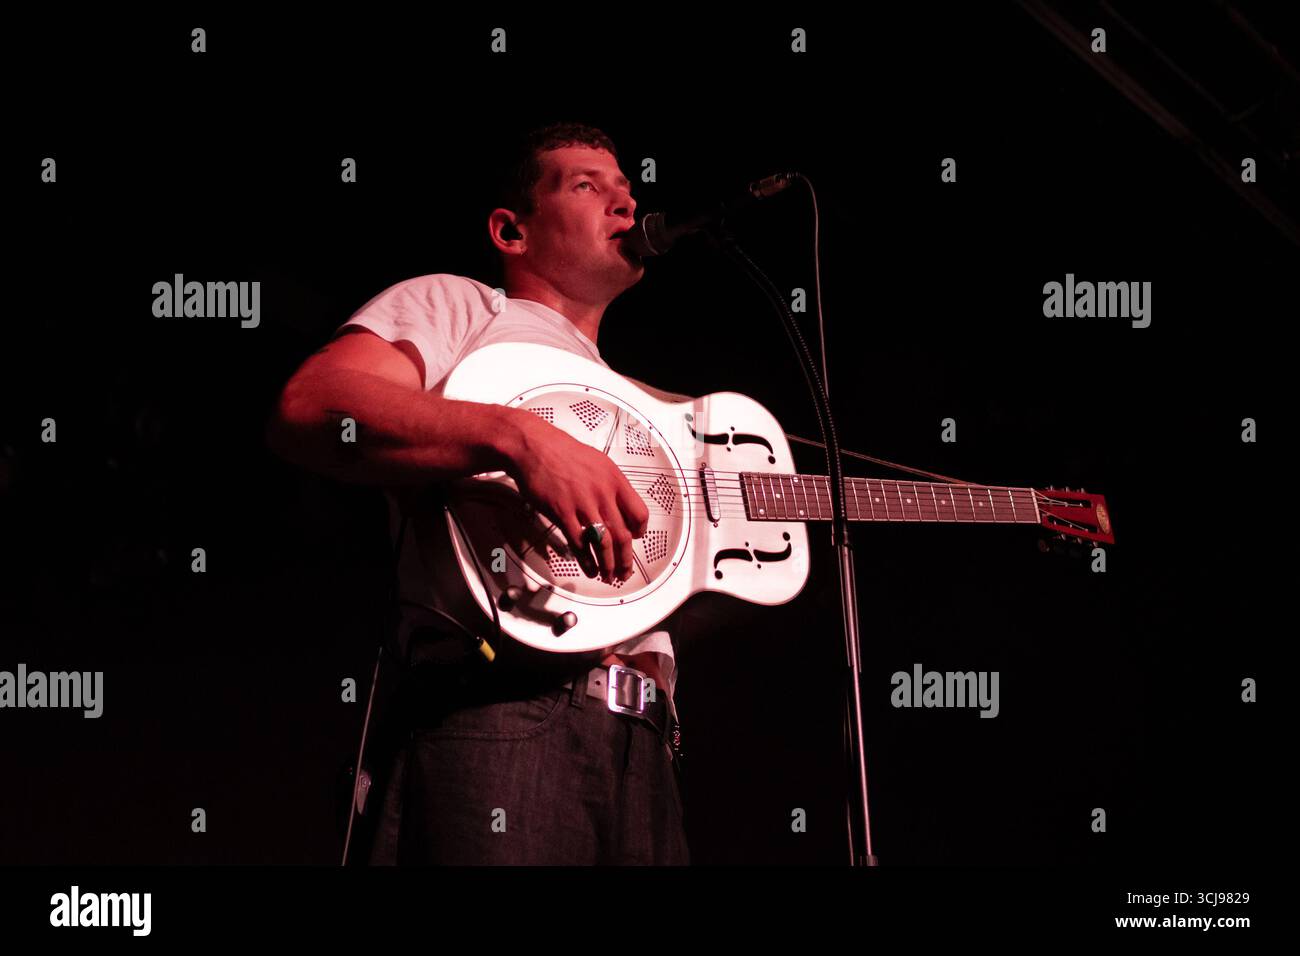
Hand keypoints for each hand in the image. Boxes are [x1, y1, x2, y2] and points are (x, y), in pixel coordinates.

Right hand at [508, 413, 649, 582]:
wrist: (535, 447)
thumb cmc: (563, 453)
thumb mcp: (598, 463)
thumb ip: (611, 486)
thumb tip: (619, 507)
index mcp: (615, 480)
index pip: (639, 514)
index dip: (640, 532)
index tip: (635, 540)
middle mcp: (603, 494)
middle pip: (624, 535)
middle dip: (626, 560)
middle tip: (624, 572)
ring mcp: (583, 504)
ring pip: (604, 544)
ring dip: (608, 565)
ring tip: (608, 576)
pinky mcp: (563, 513)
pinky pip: (579, 544)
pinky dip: (587, 561)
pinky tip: (590, 569)